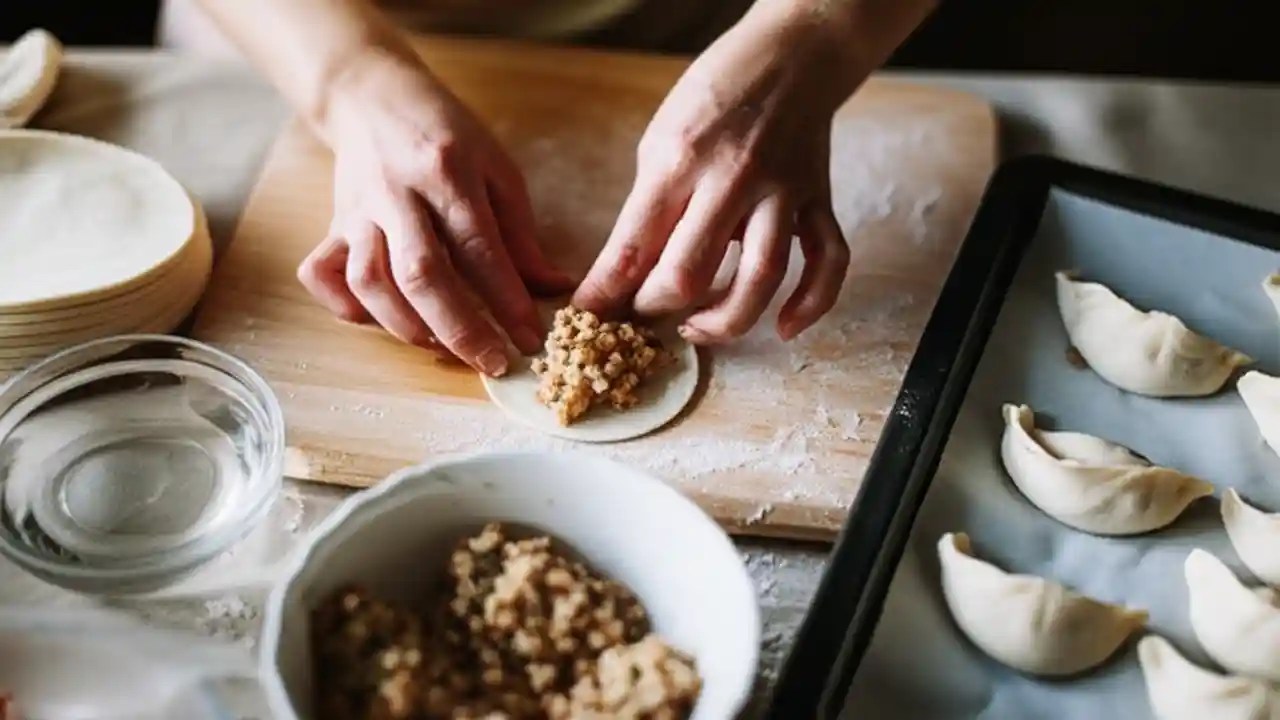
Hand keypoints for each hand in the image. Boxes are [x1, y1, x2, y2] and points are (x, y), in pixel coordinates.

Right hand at [298, 51, 572, 374]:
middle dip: (460, 329)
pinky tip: (378, 320)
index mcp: (447, 173)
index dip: (506, 301)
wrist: (373, 96)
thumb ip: (521, 235)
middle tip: (493, 362)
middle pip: (420, 274)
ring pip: (370, 282)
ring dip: (408, 327)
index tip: (531, 339)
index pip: (479, 249)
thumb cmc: (446, 135)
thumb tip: (553, 289)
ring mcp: (357, 212)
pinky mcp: (331, 226)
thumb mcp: (497, 170)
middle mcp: (396, 194)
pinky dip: (345, 306)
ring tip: (446, 348)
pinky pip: (323, 275)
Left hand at [573, 8, 864, 342]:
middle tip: (643, 312)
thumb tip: (626, 270)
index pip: (633, 247)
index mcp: (680, 160)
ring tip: (696, 330)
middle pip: (689, 275)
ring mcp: (782, 192)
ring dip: (724, 322)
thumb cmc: (715, 94)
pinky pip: (826, 262)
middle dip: (655, 309)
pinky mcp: (818, 200)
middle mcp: (733, 179)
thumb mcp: (661, 138)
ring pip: (759, 279)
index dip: (605, 293)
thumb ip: (650, 205)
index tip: (590, 315)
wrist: (792, 54)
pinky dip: (812, 303)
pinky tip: (785, 328)